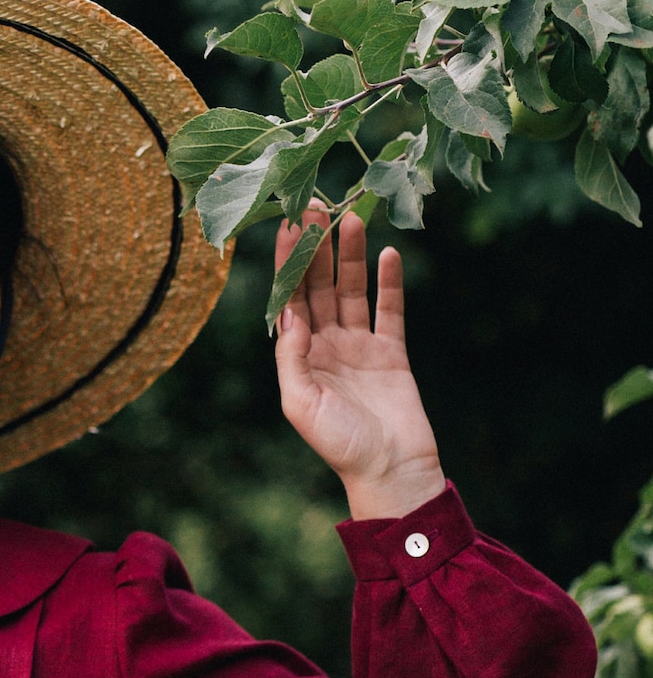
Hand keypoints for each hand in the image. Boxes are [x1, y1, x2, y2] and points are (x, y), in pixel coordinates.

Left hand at [274, 206, 444, 522]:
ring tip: (352, 218)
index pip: (289, 300)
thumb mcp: (302, 404)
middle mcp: (326, 346)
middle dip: (316, 248)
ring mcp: (359, 346)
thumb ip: (292, 359)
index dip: (287, 264)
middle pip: (319, 286)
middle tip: (317, 206)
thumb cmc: (340, 446)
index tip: (286, 227)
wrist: (391, 470)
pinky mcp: (391, 351)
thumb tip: (290, 315)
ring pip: (352, 290)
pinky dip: (389, 283)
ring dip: (350, 256)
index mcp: (299, 358)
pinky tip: (388, 254)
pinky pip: (389, 310)